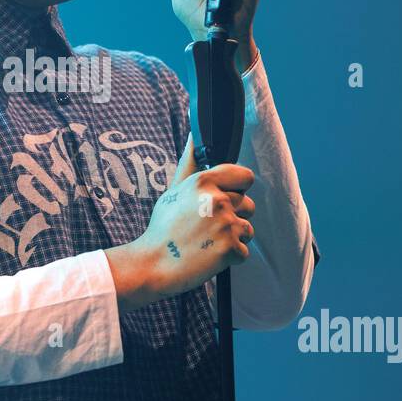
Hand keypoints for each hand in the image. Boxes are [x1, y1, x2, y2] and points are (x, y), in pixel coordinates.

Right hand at [104, 133, 255, 311]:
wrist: (153, 264)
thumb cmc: (163, 228)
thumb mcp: (174, 190)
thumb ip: (190, 163)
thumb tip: (194, 137)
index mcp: (204, 182)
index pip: (245, 176)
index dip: (238, 188)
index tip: (226, 198)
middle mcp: (218, 199)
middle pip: (248, 204)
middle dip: (233, 216)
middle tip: (207, 227)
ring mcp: (226, 224)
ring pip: (248, 229)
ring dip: (233, 237)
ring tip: (207, 242)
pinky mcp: (231, 249)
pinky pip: (244, 251)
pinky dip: (230, 257)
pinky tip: (208, 256)